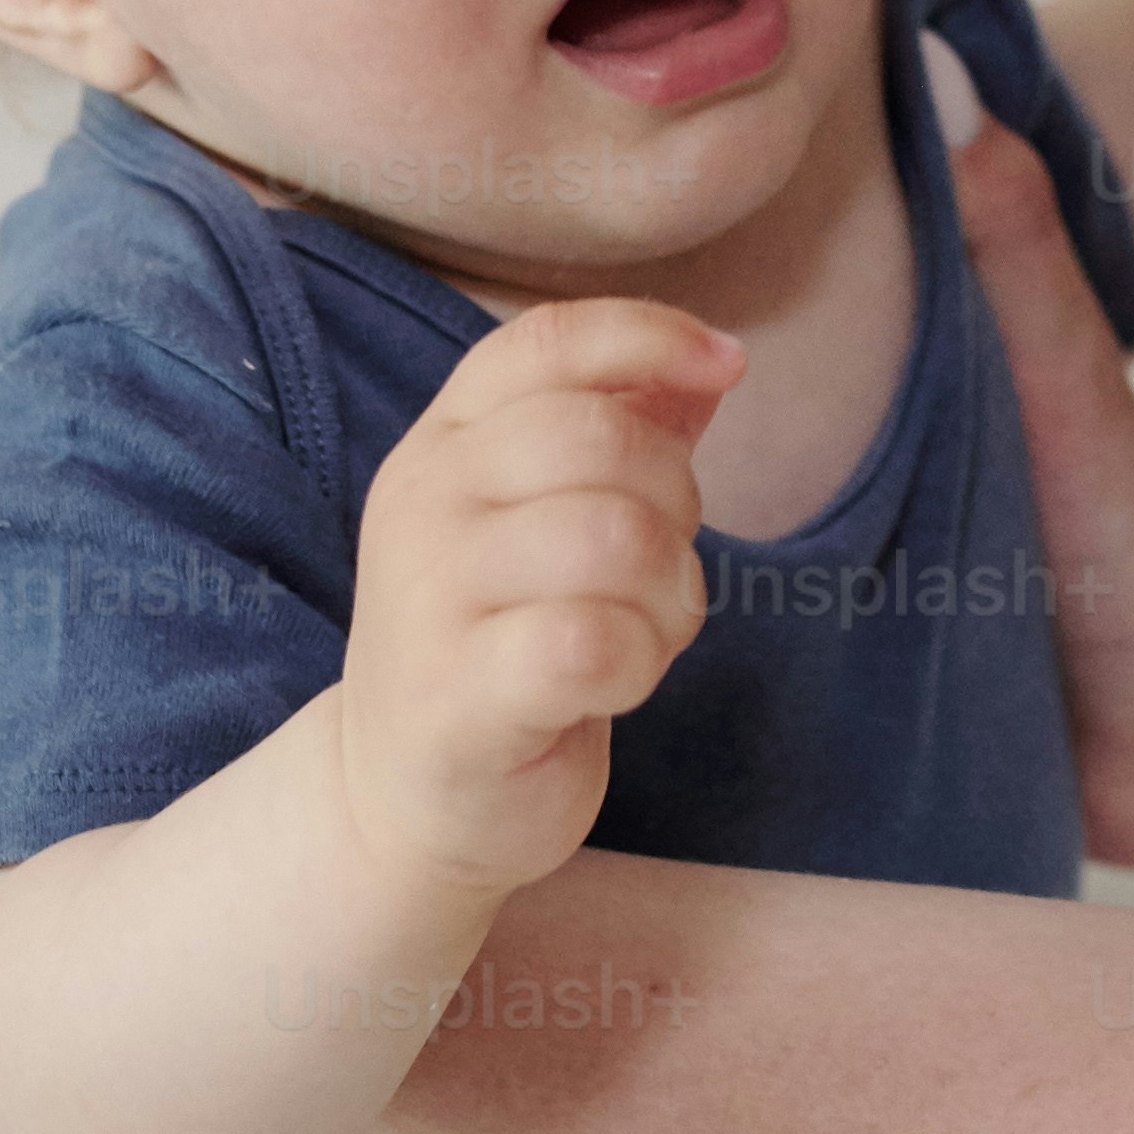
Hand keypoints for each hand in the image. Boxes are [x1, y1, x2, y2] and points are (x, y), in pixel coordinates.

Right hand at [328, 299, 734, 902]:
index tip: (729, 366)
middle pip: (601, 437)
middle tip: (660, 571)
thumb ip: (619, 436)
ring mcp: (429, 599)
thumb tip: (711, 362)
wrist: (404, 798)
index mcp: (443, 443)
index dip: (650, 335)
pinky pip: (595, 640)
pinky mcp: (458, 698)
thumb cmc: (499, 645)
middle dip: (675, 501)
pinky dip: (639, 660)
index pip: (546, 343)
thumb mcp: (542, 523)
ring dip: (668, 592)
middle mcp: (423, 502)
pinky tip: (616, 684)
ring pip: (613, 537)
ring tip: (640, 634)